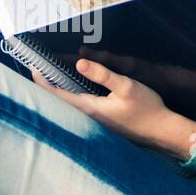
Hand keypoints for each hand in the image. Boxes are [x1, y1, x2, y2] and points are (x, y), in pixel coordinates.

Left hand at [27, 55, 195, 157]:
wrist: (162, 130)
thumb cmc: (146, 109)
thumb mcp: (126, 86)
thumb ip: (102, 74)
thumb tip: (78, 63)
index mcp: (89, 108)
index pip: (56, 95)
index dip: (42, 81)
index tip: (34, 66)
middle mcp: (88, 118)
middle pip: (58, 102)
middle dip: (46, 85)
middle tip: (39, 67)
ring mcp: (94, 122)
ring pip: (68, 106)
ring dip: (58, 91)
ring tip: (50, 75)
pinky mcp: (101, 122)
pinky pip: (78, 108)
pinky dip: (70, 96)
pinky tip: (73, 87)